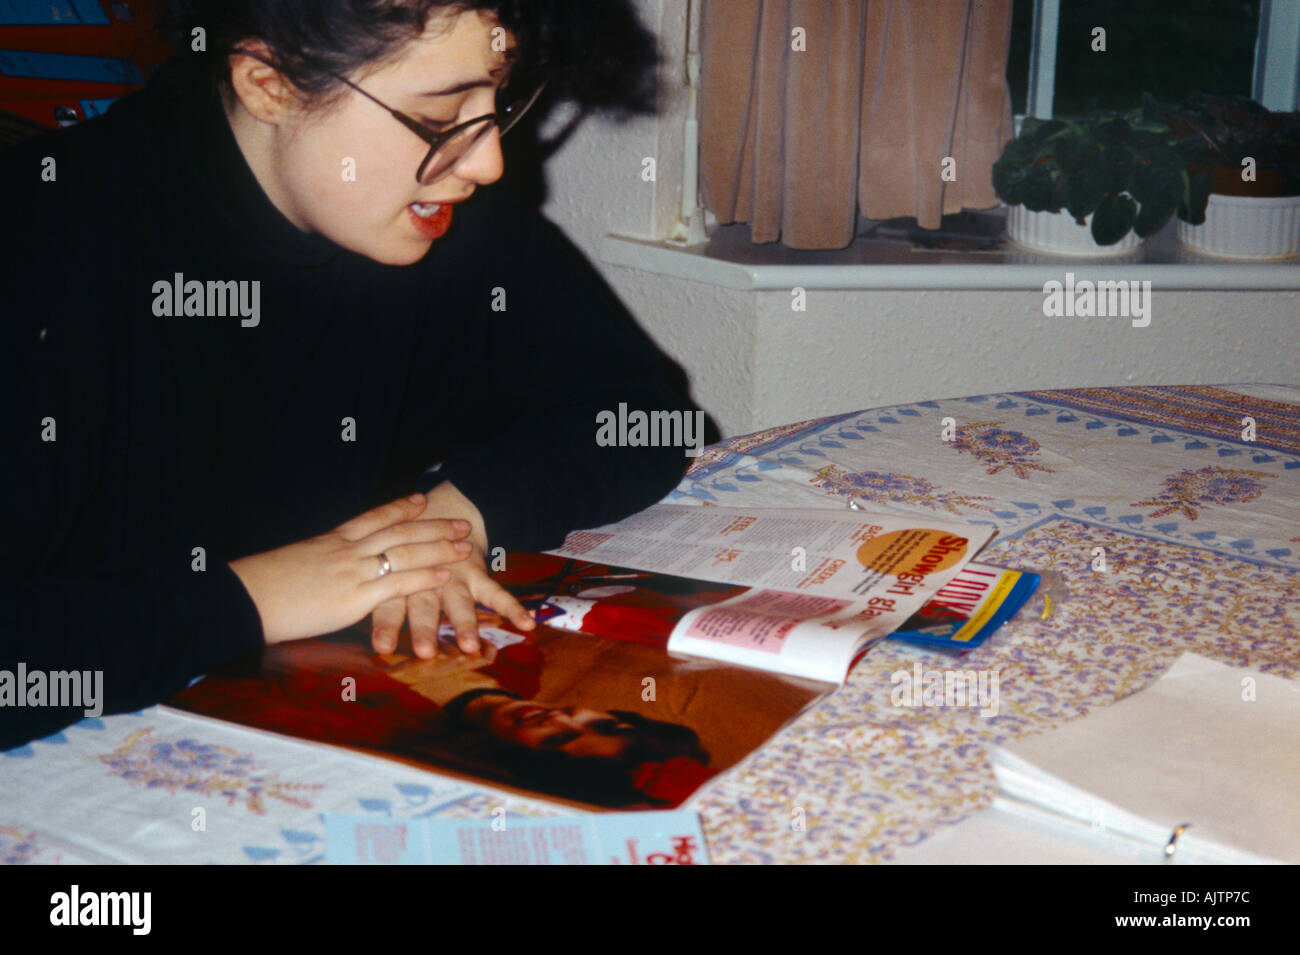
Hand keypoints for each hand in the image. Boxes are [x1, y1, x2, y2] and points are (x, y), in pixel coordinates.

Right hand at [229, 494, 473, 644]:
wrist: (243, 599)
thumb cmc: (260, 587)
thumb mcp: (293, 566)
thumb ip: (316, 564)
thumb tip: (322, 571)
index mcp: (330, 540)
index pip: (373, 517)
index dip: (400, 508)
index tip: (422, 500)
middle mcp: (346, 550)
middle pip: (399, 530)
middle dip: (433, 526)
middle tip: (461, 521)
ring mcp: (352, 572)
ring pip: (406, 552)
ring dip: (439, 547)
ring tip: (465, 544)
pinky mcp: (354, 598)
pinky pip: (398, 582)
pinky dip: (426, 577)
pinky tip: (446, 575)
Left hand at [370, 483, 533, 657]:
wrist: (441, 511)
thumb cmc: (403, 549)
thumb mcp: (382, 564)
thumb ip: (367, 593)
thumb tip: (335, 623)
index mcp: (396, 580)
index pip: (387, 604)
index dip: (385, 624)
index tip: (382, 648)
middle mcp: (424, 580)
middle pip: (423, 605)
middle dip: (424, 628)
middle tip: (425, 652)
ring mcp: (454, 575)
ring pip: (458, 601)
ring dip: (465, 622)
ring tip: (470, 646)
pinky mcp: (477, 572)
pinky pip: (496, 592)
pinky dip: (512, 607)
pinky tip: (527, 623)